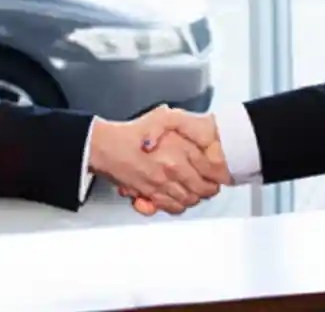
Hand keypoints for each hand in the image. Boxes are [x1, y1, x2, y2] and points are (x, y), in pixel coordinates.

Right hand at [88, 106, 228, 213]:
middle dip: (209, 187)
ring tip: (196, 190)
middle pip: (203, 189)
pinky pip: (171, 207)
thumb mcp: (161, 116)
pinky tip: (177, 197)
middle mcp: (171, 173)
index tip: (220, 171)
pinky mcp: (149, 196)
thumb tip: (202, 132)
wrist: (104, 147)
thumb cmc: (130, 133)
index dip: (219, 171)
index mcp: (178, 153)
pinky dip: (177, 205)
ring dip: (195, 196)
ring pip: (189, 200)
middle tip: (211, 183)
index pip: (210, 170)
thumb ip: (183, 121)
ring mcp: (160, 186)